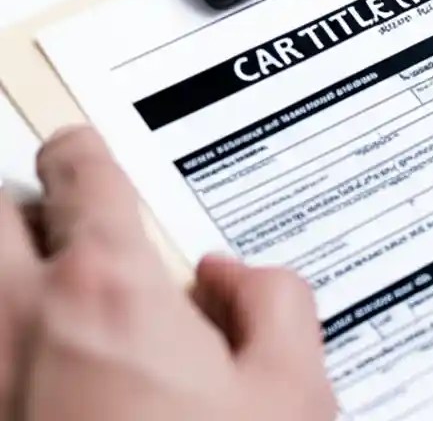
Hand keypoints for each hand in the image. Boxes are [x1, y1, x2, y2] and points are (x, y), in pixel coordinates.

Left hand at [0, 126, 336, 420]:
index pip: (78, 174)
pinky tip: (53, 365)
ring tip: (65, 297)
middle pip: (1, 211)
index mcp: (107, 293)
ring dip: (17, 268)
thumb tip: (242, 280)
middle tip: (72, 224)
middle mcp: (20, 324)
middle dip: (33, 205)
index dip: (86, 153)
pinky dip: (15, 336)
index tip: (90, 155)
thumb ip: (279, 307)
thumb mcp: (289, 395)